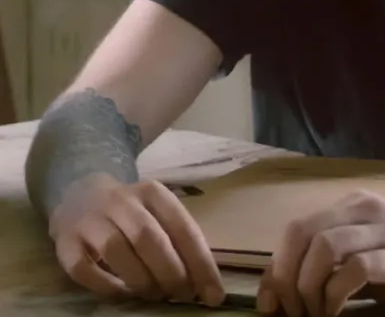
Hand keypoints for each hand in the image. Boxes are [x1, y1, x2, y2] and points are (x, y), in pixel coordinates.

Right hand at [48, 173, 225, 306]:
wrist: (80, 194)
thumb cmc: (131, 211)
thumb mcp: (157, 211)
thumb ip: (177, 239)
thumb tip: (205, 282)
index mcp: (152, 192)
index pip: (182, 227)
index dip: (200, 263)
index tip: (214, 294)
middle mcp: (121, 201)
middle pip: (150, 238)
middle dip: (171, 273)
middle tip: (182, 296)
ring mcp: (90, 219)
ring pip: (117, 251)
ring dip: (141, 280)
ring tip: (155, 295)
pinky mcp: (65, 241)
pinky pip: (84, 269)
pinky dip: (107, 286)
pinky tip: (123, 294)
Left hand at [256, 190, 384, 316]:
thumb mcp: (374, 260)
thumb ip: (335, 268)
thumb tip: (283, 294)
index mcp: (356, 206)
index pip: (297, 229)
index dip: (277, 268)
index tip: (275, 306)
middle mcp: (368, 210)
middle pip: (302, 234)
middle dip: (287, 279)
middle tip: (296, 315)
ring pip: (324, 247)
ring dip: (309, 289)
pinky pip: (357, 268)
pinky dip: (336, 295)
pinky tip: (338, 314)